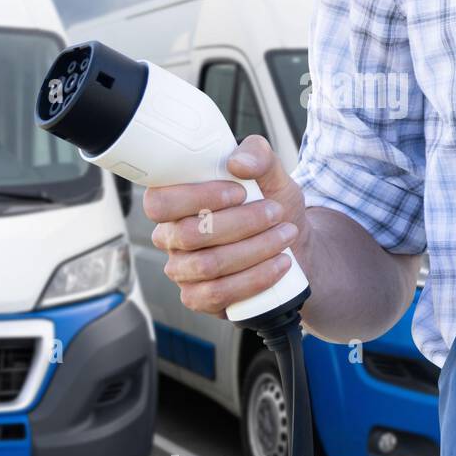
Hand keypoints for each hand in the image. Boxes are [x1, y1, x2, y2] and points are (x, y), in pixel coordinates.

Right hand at [142, 135, 309, 317]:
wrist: (296, 248)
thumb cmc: (272, 208)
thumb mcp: (271, 176)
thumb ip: (258, 156)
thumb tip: (238, 162)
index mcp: (174, 205)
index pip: (159, 203)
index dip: (196, 197)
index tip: (240, 192)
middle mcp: (171, 239)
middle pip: (188, 235)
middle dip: (241, 223)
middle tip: (276, 212)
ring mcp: (182, 271)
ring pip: (207, 265)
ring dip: (254, 249)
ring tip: (285, 235)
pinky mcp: (198, 298)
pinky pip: (217, 294)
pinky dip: (255, 278)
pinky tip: (280, 264)